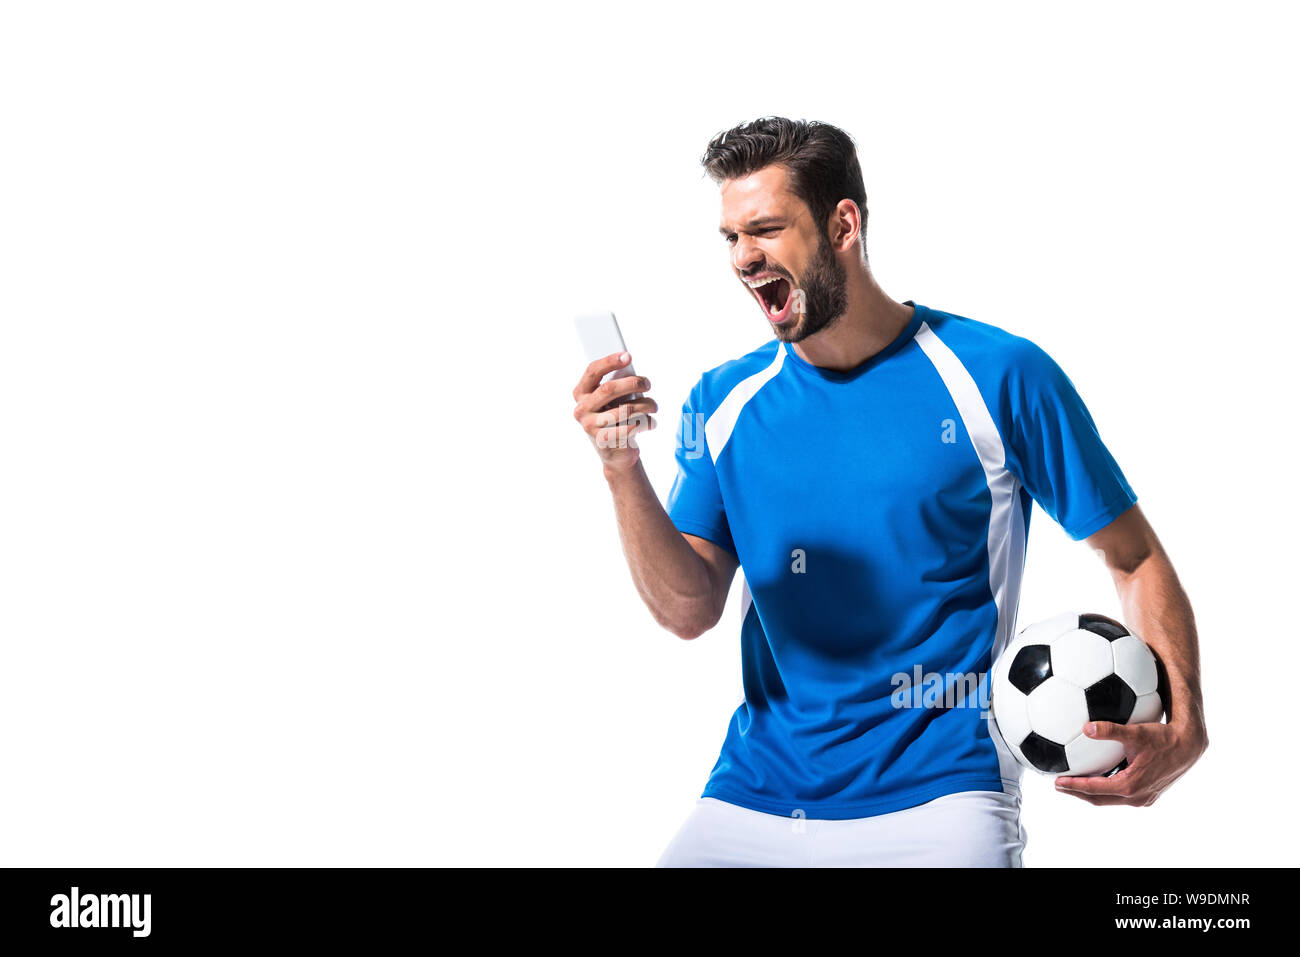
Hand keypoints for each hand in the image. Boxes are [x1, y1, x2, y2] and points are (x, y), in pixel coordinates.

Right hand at [572, 352, 656, 472]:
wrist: (616, 453)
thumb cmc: (615, 419)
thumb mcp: (612, 400)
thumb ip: (616, 385)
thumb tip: (629, 368)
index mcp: (581, 393)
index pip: (592, 371)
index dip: (610, 361)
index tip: (628, 356)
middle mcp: (582, 409)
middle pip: (609, 389)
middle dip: (633, 383)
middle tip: (647, 384)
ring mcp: (590, 426)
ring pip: (624, 409)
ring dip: (646, 405)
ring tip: (654, 406)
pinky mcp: (604, 441)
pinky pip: (630, 427)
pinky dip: (646, 423)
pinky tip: (651, 422)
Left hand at [1054, 718, 1207, 805]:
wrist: (1188, 746)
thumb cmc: (1163, 738)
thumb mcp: (1135, 732)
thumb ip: (1109, 730)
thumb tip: (1086, 727)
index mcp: (1130, 785)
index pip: (1094, 789)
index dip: (1074, 786)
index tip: (1057, 781)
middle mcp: (1137, 796)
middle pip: (1099, 799)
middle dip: (1078, 793)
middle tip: (1059, 784)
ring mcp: (1144, 797)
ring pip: (1110, 799)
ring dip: (1092, 792)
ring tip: (1073, 783)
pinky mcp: (1148, 794)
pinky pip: (1121, 794)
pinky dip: (1106, 789)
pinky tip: (1097, 776)